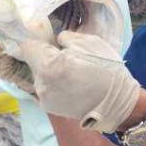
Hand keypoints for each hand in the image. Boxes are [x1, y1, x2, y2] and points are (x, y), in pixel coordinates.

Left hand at [20, 31, 139, 132]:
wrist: (118, 103)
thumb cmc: (106, 70)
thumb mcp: (89, 42)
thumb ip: (64, 37)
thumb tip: (53, 39)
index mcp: (49, 65)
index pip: (28, 47)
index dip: (38, 41)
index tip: (48, 41)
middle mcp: (41, 84)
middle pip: (34, 62)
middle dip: (47, 57)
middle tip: (68, 58)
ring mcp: (44, 98)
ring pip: (41, 76)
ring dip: (51, 72)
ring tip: (73, 73)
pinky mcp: (49, 108)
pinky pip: (46, 89)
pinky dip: (55, 85)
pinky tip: (72, 85)